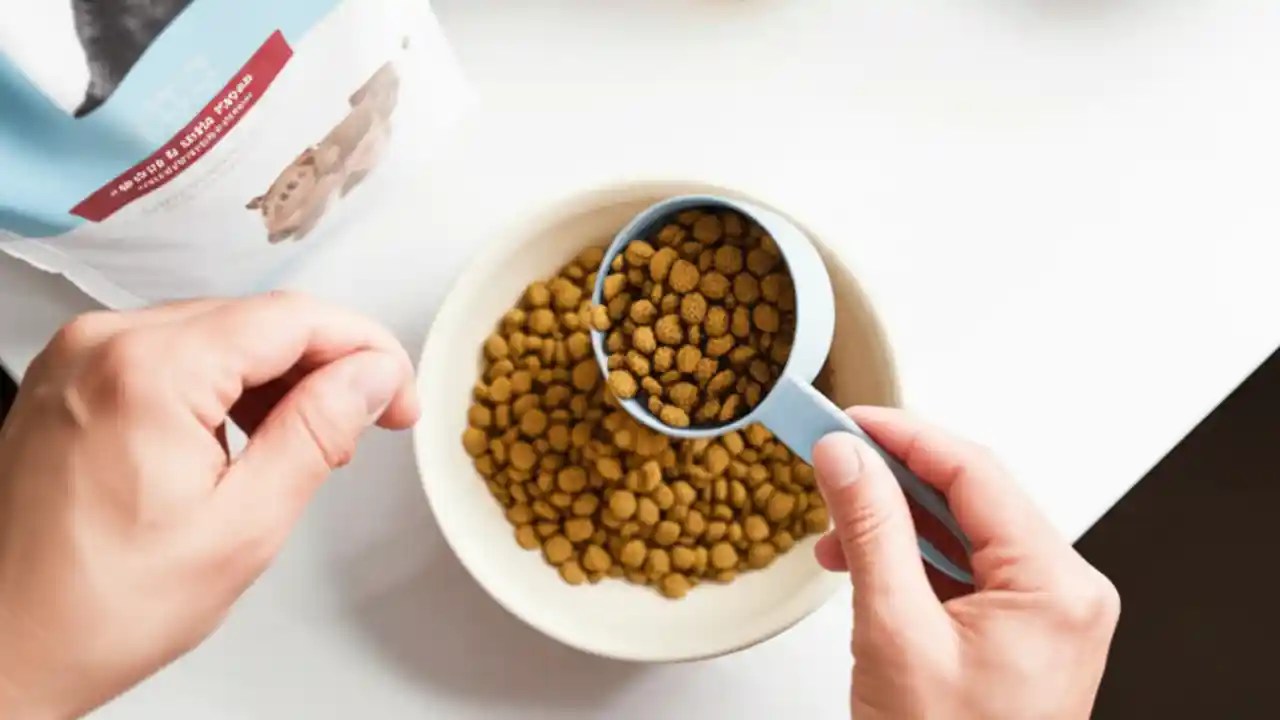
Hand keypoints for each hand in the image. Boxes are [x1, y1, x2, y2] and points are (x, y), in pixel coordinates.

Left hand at [0, 294, 418, 718]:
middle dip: (327, 362)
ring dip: (278, 374)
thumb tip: (370, 376)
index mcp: (149, 371)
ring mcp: (79, 357)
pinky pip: (172, 352)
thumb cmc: (100, 607)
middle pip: (255, 319)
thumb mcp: (243, 526)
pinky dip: (225, 382)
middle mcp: (105, 344)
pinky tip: (248, 431)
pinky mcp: (71, 377)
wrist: (2, 646)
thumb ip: (317, 433)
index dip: (364, 349)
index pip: (291, 318)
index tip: (398, 393)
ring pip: (217, 332)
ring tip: (311, 437)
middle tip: (373, 417)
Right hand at [811, 407, 1119, 719]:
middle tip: (831, 458)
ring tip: (835, 528)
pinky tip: (864, 563)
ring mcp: (1047, 615)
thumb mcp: (894, 633)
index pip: (974, 472)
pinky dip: (912, 560)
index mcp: (1056, 586)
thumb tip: (845, 458)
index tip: (847, 419)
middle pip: (971, 498)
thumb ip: (869, 531)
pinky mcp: (1022, 632)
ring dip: (896, 522)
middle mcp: (1065, 593)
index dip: (902, 435)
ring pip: (964, 532)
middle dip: (892, 479)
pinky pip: (966, 570)